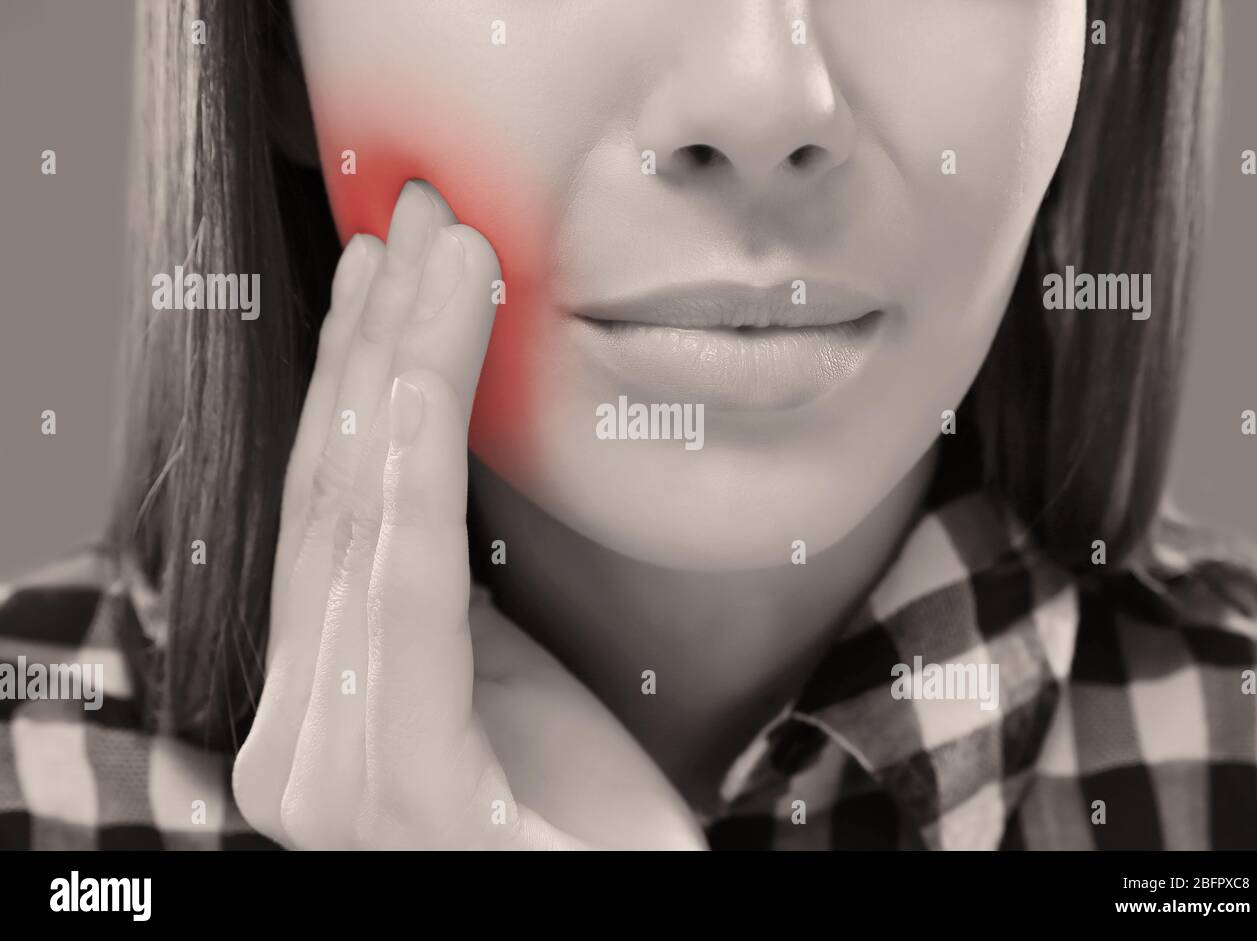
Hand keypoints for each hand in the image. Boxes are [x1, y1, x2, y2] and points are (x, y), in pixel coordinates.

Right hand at [232, 180, 703, 848]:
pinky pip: (404, 586)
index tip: (385, 268)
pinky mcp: (396, 787)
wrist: (630, 905)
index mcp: (315, 710)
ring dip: (402, 364)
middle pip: (337, 497)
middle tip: (411, 218)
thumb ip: (431, 596)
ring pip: (365, 515)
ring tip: (441, 249)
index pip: (332, 512)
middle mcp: (294, 741)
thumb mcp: (497, 678)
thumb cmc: (581, 810)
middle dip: (375, 343)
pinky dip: (415, 462)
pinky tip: (428, 367)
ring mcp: (330, 773)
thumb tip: (417, 473)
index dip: (352, 378)